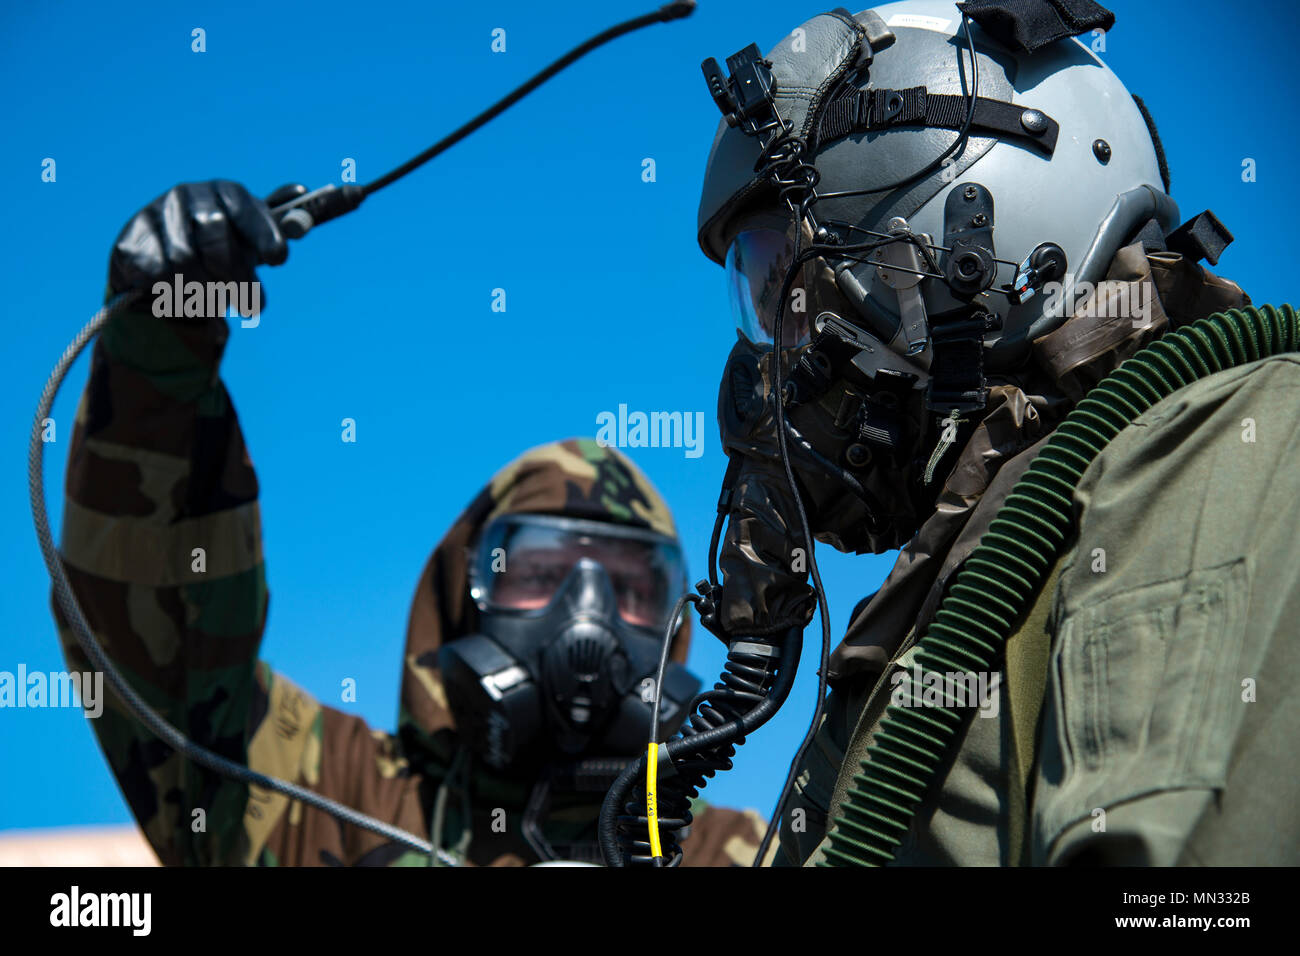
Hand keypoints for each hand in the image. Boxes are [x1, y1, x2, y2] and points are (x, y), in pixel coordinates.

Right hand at [108, 180, 295, 301]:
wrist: (158, 265)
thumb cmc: (219, 249)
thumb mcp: (251, 236)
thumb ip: (278, 223)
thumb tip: (300, 198)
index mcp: (222, 191)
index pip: (244, 206)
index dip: (263, 233)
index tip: (278, 260)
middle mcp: (186, 195)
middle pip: (216, 237)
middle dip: (239, 277)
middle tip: (254, 307)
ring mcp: (154, 216)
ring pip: (187, 261)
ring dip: (207, 291)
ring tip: (218, 303)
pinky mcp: (131, 243)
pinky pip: (158, 275)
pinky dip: (178, 294)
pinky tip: (187, 300)